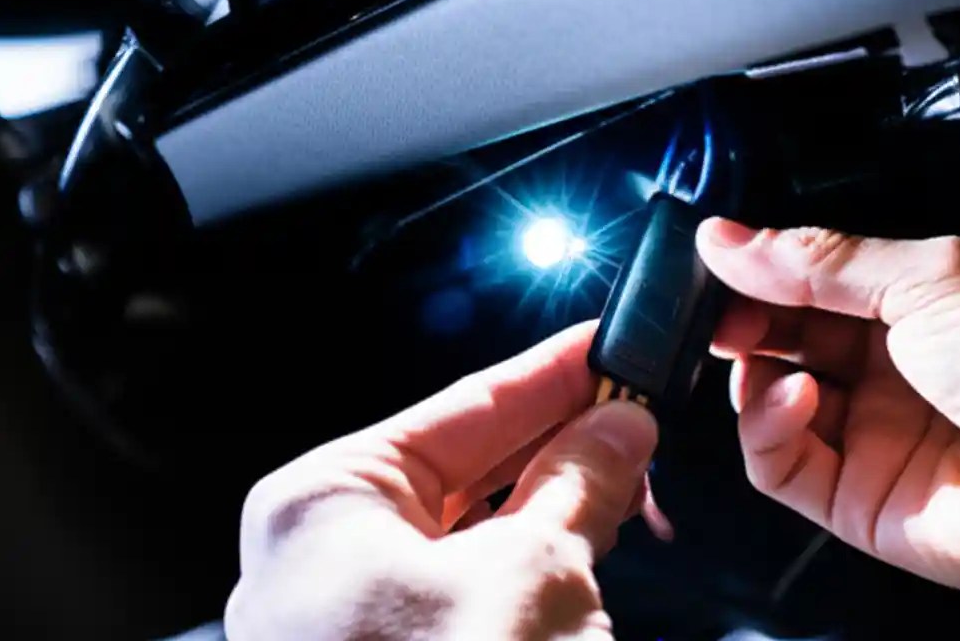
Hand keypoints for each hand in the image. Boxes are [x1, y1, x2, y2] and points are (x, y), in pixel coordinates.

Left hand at [225, 323, 656, 640]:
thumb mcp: (536, 571)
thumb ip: (577, 486)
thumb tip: (619, 428)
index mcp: (325, 505)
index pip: (460, 409)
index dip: (547, 373)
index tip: (606, 346)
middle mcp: (325, 562)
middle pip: (465, 469)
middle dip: (557, 437)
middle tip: (635, 403)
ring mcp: (356, 627)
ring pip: (472, 536)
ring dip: (554, 504)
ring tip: (628, 464)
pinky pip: (471, 595)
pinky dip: (536, 568)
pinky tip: (590, 541)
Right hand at [697, 220, 959, 639]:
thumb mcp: (930, 279)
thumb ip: (822, 261)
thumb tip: (727, 238)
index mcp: (908, 307)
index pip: (808, 283)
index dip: (759, 271)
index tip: (716, 260)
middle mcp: (883, 371)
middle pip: (781, 340)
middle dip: (742, 321)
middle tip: (719, 311)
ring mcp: (865, 437)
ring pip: (767, 402)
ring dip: (750, 374)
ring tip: (756, 354)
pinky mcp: (852, 500)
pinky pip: (780, 465)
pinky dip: (765, 428)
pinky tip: (789, 399)